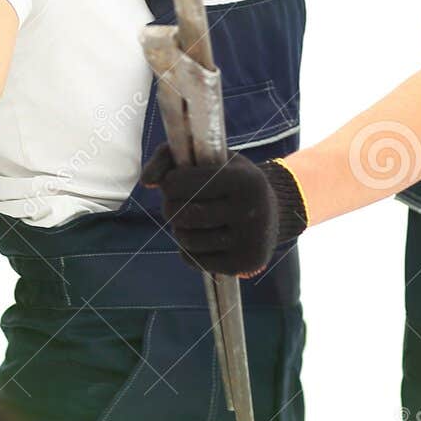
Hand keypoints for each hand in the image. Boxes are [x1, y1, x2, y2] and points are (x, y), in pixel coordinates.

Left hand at [139, 147, 306, 275]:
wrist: (274, 211)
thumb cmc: (230, 178)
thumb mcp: (208, 156)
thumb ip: (170, 157)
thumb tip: (146, 181)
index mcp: (243, 180)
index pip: (176, 184)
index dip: (169, 183)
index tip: (176, 182)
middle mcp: (250, 211)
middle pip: (180, 214)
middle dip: (171, 208)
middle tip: (181, 203)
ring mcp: (249, 240)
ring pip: (185, 239)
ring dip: (181, 230)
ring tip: (194, 220)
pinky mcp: (244, 264)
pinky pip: (194, 260)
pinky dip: (189, 250)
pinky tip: (204, 237)